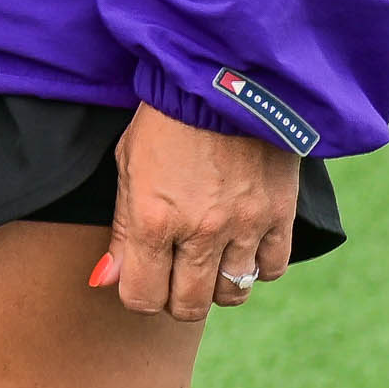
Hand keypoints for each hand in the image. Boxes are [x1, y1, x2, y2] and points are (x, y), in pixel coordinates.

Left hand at [97, 104, 297, 321]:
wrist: (224, 82)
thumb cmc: (166, 122)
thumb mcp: (127, 167)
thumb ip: (121, 231)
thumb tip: (108, 279)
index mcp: (153, 219)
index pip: (142, 297)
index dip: (137, 294)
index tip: (141, 279)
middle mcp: (200, 231)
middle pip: (189, 306)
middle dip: (176, 299)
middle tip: (175, 275)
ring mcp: (244, 226)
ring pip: (232, 293)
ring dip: (217, 284)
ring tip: (208, 259)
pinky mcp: (280, 216)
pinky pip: (271, 269)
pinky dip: (256, 266)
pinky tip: (242, 245)